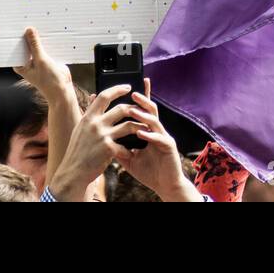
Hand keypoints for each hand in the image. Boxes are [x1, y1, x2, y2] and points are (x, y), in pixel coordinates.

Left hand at [13, 27, 71, 97]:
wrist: (62, 88)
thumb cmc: (48, 79)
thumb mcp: (41, 59)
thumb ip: (35, 44)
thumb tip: (28, 30)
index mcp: (20, 64)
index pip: (14, 47)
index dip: (15, 37)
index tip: (14, 24)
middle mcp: (27, 60)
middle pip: (25, 44)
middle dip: (27, 34)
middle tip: (26, 18)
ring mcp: (37, 58)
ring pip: (35, 44)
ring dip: (38, 36)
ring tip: (37, 21)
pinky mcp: (46, 57)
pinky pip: (45, 45)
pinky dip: (46, 40)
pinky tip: (48, 30)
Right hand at [48, 84, 141, 200]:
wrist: (72, 172)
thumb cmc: (77, 150)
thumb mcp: (80, 128)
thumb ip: (89, 112)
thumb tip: (93, 95)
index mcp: (88, 117)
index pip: (104, 96)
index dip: (117, 89)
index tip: (128, 87)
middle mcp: (95, 124)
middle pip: (121, 109)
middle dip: (135, 109)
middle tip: (142, 110)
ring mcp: (102, 136)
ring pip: (128, 126)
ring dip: (138, 127)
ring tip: (143, 129)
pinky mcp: (108, 149)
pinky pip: (125, 146)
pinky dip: (129, 150)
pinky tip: (131, 152)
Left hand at [115, 80, 200, 201]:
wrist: (164, 185)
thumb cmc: (149, 171)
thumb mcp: (129, 159)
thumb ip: (120, 148)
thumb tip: (104, 139)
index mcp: (149, 131)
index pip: (143, 112)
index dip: (139, 99)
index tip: (128, 87)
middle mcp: (157, 131)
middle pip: (151, 111)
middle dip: (142, 100)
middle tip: (131, 92)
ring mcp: (164, 137)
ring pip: (155, 121)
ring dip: (143, 115)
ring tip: (132, 110)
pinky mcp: (169, 147)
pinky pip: (159, 138)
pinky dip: (149, 135)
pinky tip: (141, 133)